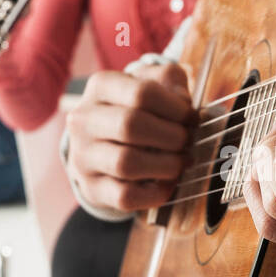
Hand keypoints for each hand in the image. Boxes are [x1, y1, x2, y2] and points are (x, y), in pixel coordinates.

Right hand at [66, 63, 195, 215]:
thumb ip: (169, 80)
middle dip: (171, 136)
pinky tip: (168, 184)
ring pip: (126, 163)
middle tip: (187, 142)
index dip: (176, 108)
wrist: (101, 146)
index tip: (192, 119)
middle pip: (131, 125)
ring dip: (166, 165)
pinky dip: (155, 193)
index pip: (142, 93)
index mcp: (101, 87)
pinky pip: (125, 196)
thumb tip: (183, 102)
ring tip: (181, 162)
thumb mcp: (150, 84)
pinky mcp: (91, 188)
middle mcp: (84, 120)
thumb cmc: (135, 111)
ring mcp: (83, 156)